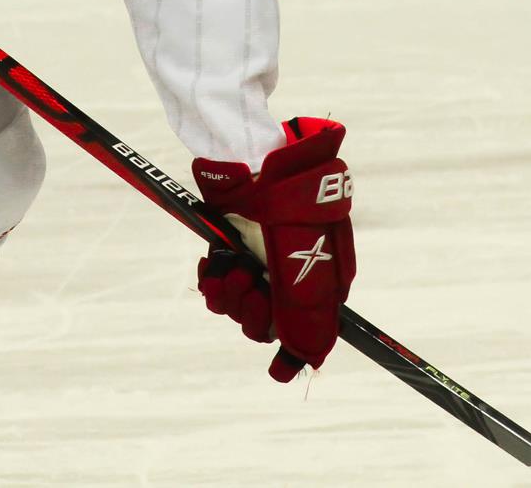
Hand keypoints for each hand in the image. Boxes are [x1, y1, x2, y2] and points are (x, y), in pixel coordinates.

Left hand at [192, 116, 354, 381]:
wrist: (252, 162)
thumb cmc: (287, 205)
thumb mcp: (306, 262)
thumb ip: (308, 312)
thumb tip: (311, 359)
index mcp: (317, 278)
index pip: (305, 330)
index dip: (291, 350)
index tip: (278, 368)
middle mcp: (288, 274)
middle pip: (266, 324)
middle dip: (253, 314)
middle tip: (249, 285)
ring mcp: (259, 262)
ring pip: (238, 308)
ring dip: (231, 297)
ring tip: (231, 269)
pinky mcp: (232, 250)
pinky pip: (218, 287)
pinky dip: (213, 283)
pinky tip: (213, 267)